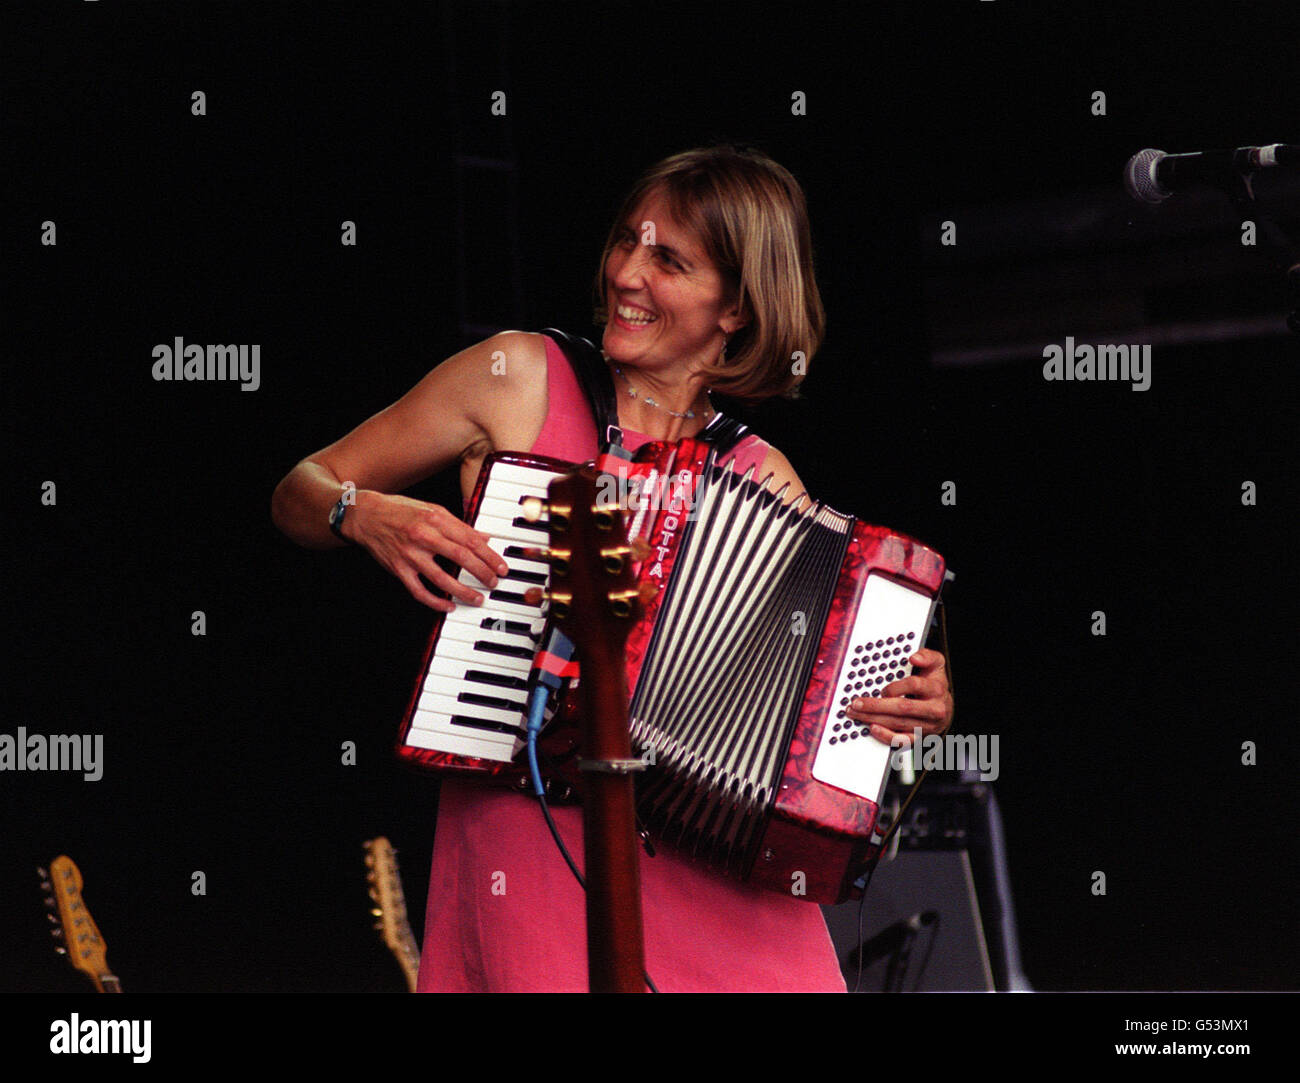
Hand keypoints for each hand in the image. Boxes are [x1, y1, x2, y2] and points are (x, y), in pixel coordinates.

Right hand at [346, 491, 509, 611]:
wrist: (366, 515)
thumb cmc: (400, 510)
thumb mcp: (432, 510)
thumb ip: (458, 525)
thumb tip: (484, 537)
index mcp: (435, 519)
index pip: (470, 540)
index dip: (489, 556)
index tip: (500, 567)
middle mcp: (423, 536)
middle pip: (460, 557)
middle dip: (482, 572)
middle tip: (494, 583)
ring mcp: (410, 555)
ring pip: (441, 578)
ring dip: (462, 591)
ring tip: (477, 598)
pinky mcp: (398, 569)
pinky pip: (419, 591)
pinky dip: (435, 601)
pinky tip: (449, 606)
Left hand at [844, 647, 952, 747]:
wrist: (946, 710)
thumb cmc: (934, 685)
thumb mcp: (936, 665)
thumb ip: (927, 656)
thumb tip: (914, 657)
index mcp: (936, 689)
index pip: (914, 685)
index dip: (895, 687)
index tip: (882, 689)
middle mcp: (934, 709)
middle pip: (903, 707)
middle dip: (876, 705)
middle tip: (857, 703)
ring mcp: (927, 725)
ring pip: (899, 723)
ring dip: (874, 718)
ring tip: (856, 713)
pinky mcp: (920, 737)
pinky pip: (903, 740)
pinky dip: (886, 736)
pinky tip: (873, 728)